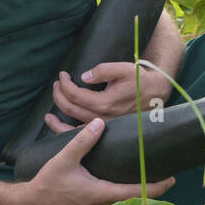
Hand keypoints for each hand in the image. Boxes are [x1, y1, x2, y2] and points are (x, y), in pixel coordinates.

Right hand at [26, 117, 174, 204]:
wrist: (31, 203)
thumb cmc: (48, 183)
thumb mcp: (64, 158)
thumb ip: (83, 140)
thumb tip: (100, 123)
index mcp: (102, 194)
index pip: (137, 193)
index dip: (156, 187)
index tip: (172, 179)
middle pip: (135, 199)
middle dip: (151, 188)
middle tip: (165, 173)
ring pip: (125, 202)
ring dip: (138, 191)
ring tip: (149, 176)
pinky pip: (114, 202)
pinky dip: (124, 193)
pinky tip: (125, 182)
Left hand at [47, 62, 171, 128]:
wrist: (156, 93)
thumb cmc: (139, 80)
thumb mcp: (123, 69)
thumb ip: (102, 71)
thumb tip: (84, 77)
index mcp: (105, 102)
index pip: (75, 94)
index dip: (64, 83)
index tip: (62, 74)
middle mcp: (102, 117)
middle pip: (70, 109)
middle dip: (59, 95)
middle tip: (56, 84)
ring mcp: (104, 126)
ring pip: (73, 129)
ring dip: (58, 121)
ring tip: (48, 115)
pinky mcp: (106, 131)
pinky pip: (82, 136)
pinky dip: (68, 134)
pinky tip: (62, 132)